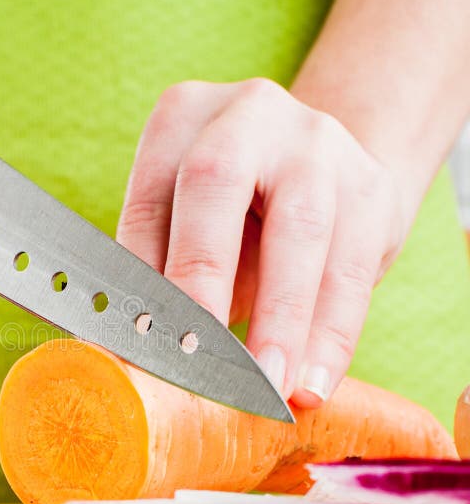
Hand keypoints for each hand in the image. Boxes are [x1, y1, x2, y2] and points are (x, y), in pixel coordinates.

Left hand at [117, 79, 410, 407]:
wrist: (321, 173)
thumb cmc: (232, 215)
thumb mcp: (184, 226)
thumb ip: (160, 274)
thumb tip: (132, 352)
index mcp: (180, 118)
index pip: (148, 198)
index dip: (142, 274)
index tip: (143, 342)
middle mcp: (246, 113)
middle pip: (215, 184)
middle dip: (203, 277)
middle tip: (201, 356)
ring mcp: (317, 139)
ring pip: (299, 229)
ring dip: (283, 321)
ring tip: (271, 389)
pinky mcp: (370, 185)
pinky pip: (353, 268)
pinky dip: (331, 335)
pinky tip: (313, 382)